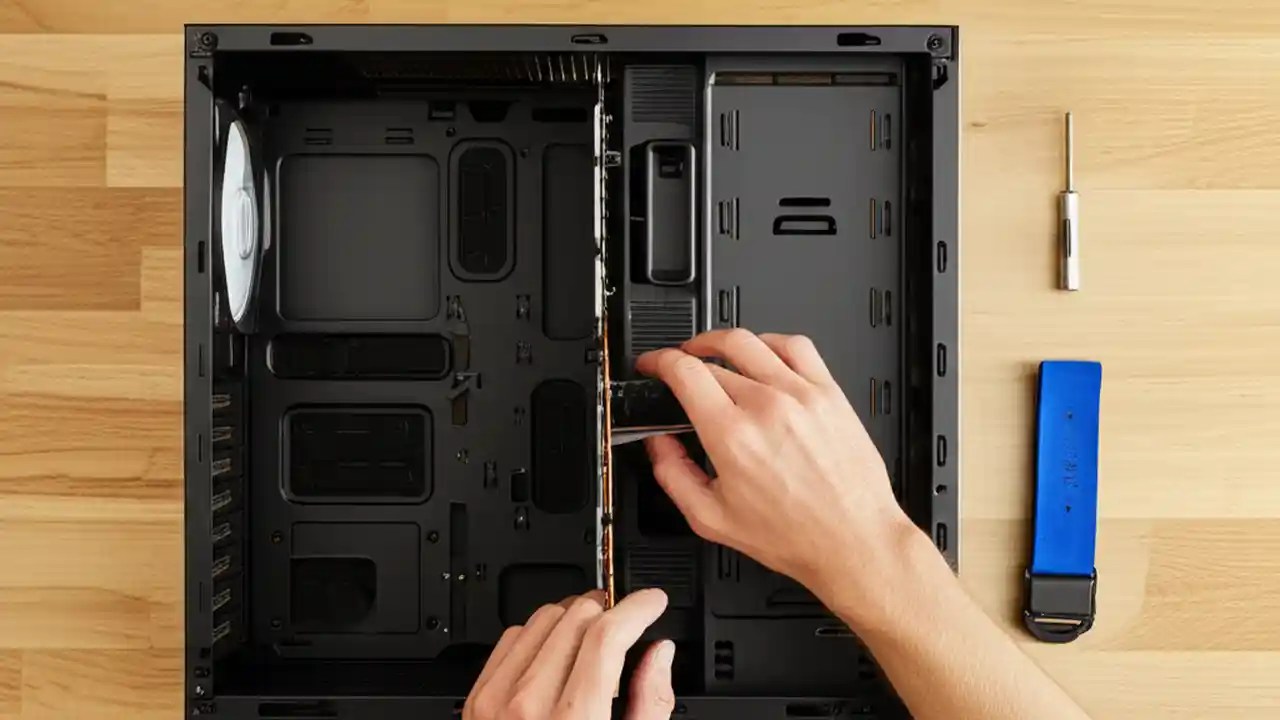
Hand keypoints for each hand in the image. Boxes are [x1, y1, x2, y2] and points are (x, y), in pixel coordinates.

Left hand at [464, 588, 674, 719]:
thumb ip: (649, 704)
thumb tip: (659, 656)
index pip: (606, 636)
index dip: (637, 608)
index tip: (652, 602)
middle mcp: (527, 707)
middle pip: (575, 619)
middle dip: (609, 612)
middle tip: (628, 621)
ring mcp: (495, 702)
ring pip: (541, 620)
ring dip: (574, 618)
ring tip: (595, 636)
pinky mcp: (476, 702)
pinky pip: (510, 639)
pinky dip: (539, 634)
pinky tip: (557, 651)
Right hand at [636, 330, 915, 618]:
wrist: (853, 540)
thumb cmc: (795, 535)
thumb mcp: (712, 519)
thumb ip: (673, 475)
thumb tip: (659, 443)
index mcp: (732, 436)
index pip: (684, 372)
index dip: (658, 361)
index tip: (653, 365)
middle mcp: (766, 407)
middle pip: (711, 359)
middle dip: (685, 362)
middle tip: (680, 376)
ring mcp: (801, 395)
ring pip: (748, 342)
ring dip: (718, 341)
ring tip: (710, 351)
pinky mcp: (829, 393)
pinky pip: (795, 345)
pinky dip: (769, 340)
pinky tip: (761, 353)